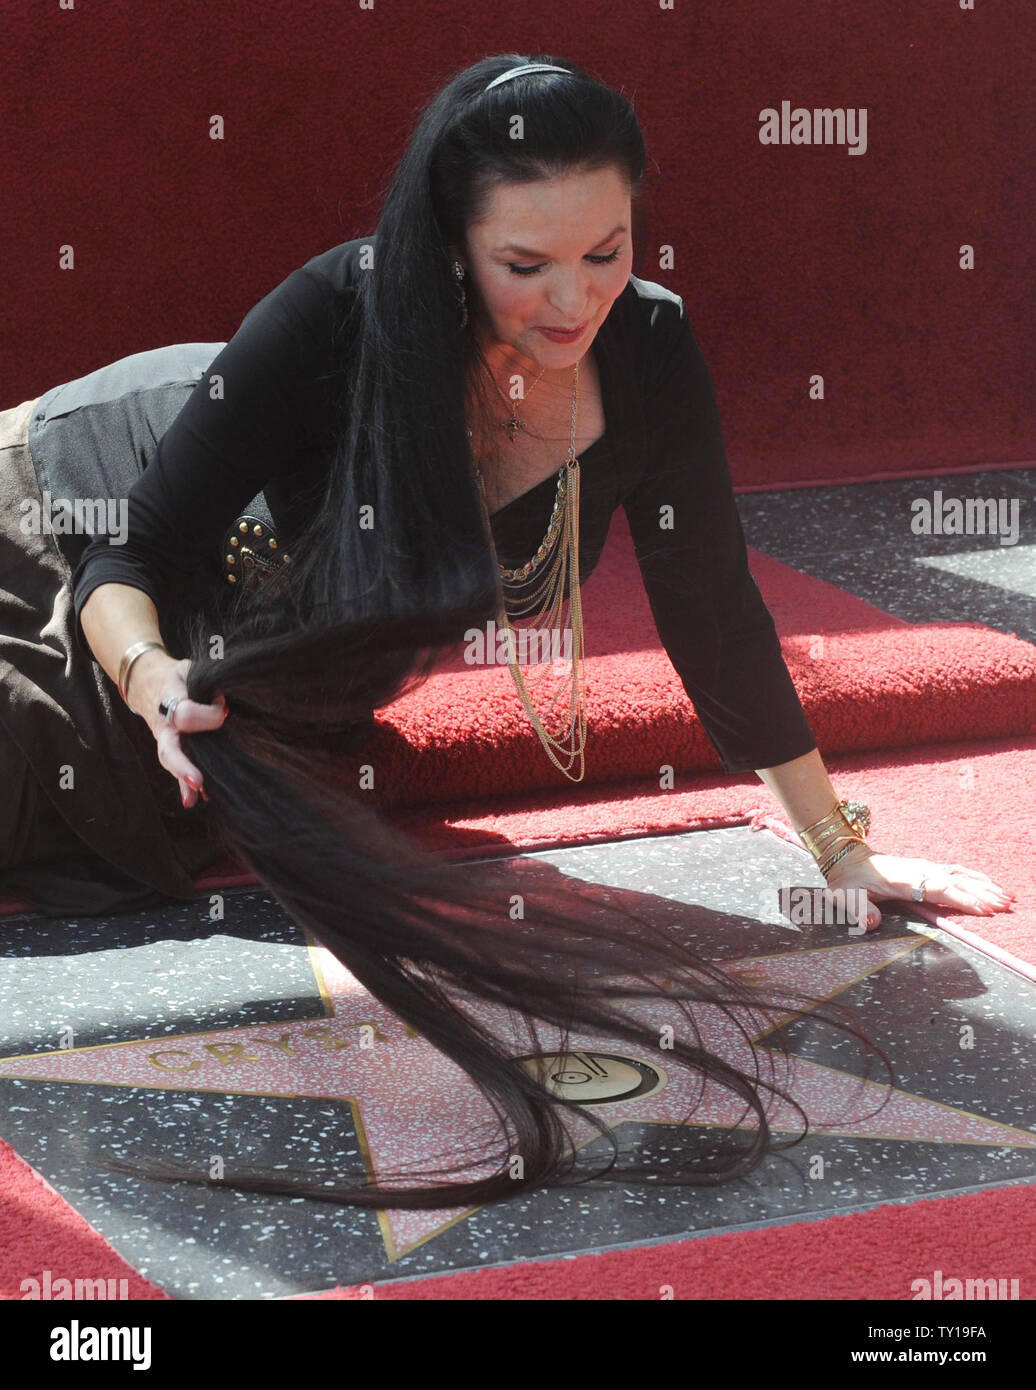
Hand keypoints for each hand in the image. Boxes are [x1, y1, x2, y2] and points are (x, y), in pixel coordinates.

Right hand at [129, 653, 227, 808]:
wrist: (147, 681)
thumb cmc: (176, 675)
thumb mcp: (189, 669)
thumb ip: (207, 683)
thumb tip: (224, 704)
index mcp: (168, 699)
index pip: (185, 715)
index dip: (207, 715)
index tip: (224, 709)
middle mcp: (163, 723)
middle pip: (169, 748)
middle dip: (183, 766)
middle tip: (198, 781)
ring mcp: (164, 738)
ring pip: (170, 761)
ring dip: (182, 781)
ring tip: (193, 800)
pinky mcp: (169, 747)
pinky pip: (175, 766)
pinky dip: (184, 784)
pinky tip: (194, 799)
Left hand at [825, 843, 1015, 932]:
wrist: (845, 858)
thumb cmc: (846, 881)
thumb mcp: (844, 897)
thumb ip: (858, 911)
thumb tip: (872, 924)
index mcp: (902, 879)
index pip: (938, 889)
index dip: (961, 899)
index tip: (983, 909)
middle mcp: (918, 871)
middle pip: (956, 882)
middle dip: (982, 894)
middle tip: (1006, 906)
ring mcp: (923, 868)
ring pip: (959, 876)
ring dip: (984, 886)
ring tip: (1007, 898)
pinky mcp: (925, 869)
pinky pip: (955, 872)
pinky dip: (975, 878)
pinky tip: (990, 884)